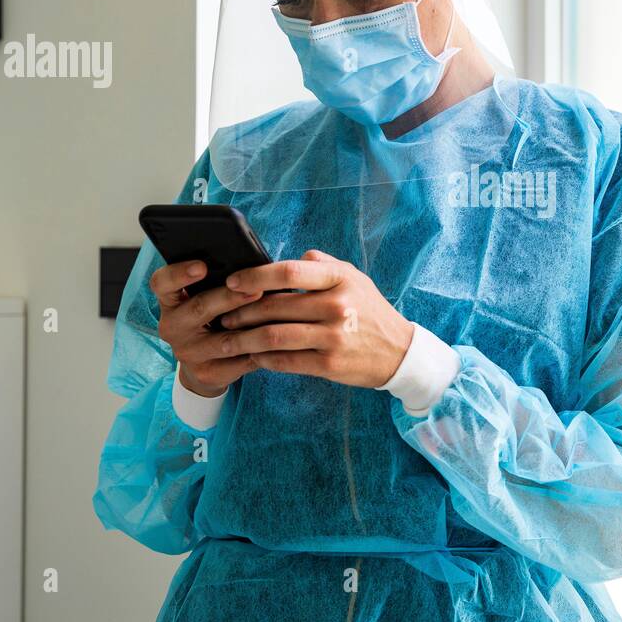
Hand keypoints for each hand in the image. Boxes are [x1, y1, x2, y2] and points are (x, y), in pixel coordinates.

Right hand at [150, 259, 264, 396]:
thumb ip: (221, 281)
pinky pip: (239, 362)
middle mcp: (173, 326)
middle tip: (255, 289)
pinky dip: (262, 351)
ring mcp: (188, 353)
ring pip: (224, 341)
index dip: (179, 273)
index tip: (202, 266)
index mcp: (171, 301)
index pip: (162, 283)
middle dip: (230, 297)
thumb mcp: (207, 298)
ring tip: (275, 317)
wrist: (206, 365)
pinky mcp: (208, 373)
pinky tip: (279, 343)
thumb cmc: (213, 319)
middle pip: (199, 308)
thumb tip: (256, 265)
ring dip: (252, 328)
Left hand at [219, 250, 413, 387]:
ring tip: (227, 340)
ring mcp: (333, 337)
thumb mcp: (354, 278)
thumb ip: (322, 264)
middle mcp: (336, 306)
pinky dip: (262, 358)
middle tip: (222, 316)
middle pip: (274, 307)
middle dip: (240, 312)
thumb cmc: (370, 311)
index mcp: (339, 278)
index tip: (233, 282)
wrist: (399, 351)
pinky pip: (285, 360)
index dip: (255, 276)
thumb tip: (292, 256)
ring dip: (243, 339)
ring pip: (273, 336)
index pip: (288, 271)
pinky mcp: (329, 364)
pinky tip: (252, 356)